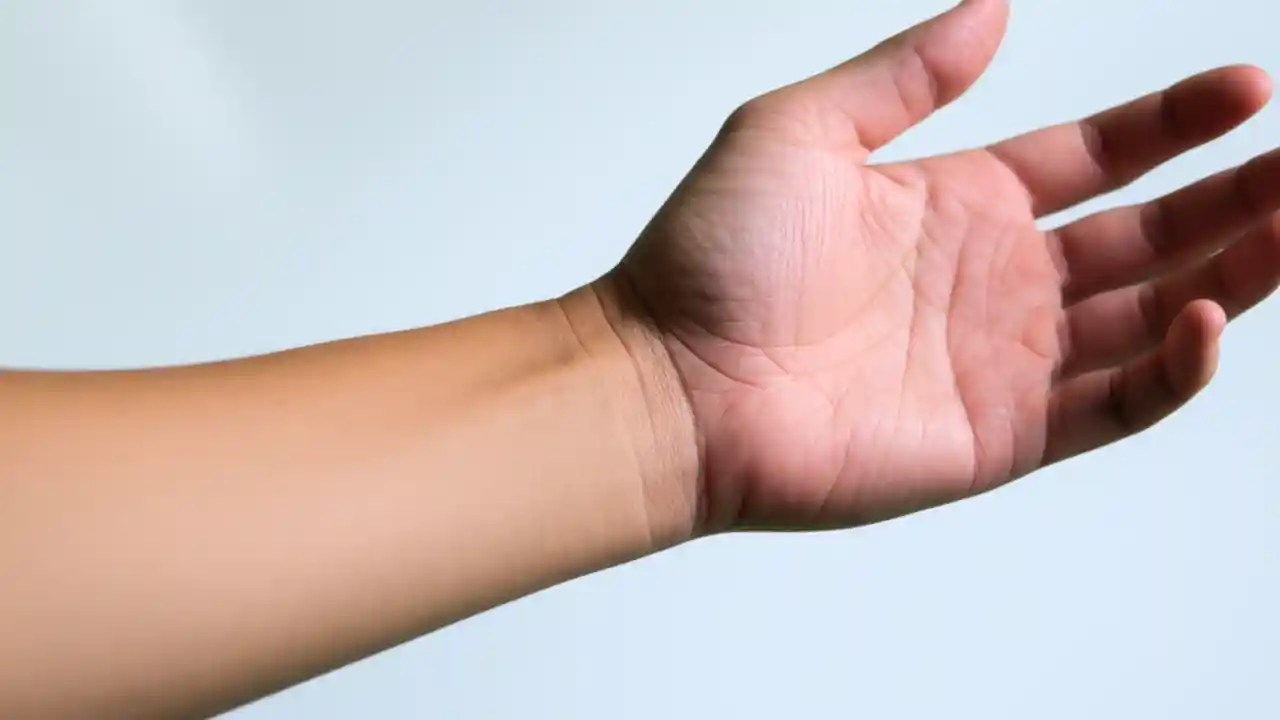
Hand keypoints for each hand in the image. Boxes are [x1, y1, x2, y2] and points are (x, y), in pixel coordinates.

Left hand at [614, 0, 1279, 530]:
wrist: (672, 379)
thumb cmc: (713, 256)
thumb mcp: (804, 127)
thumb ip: (903, 74)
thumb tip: (991, 10)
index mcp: (956, 201)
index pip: (1093, 158)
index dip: (1170, 124)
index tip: (1246, 88)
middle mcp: (992, 280)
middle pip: (1145, 236)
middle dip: (1233, 198)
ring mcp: (1001, 361)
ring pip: (1150, 316)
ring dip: (1232, 273)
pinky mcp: (998, 436)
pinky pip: (1111, 404)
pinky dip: (1173, 369)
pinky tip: (1209, 315)